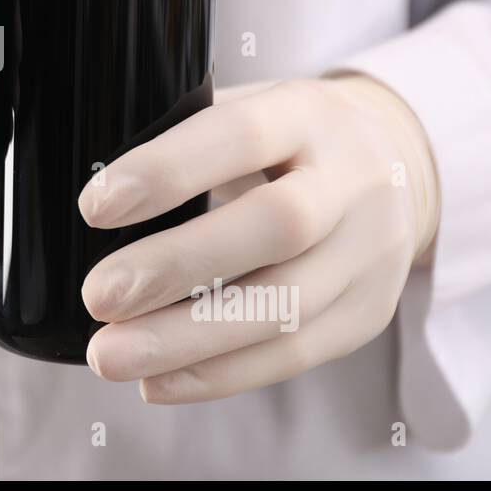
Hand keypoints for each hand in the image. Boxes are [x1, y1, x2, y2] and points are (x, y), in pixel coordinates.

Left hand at [78, 76, 439, 402]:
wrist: (399, 168)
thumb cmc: (286, 141)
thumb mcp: (249, 109)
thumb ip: (184, 138)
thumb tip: (90, 189)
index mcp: (307, 112)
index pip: (240, 135)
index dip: (168, 171)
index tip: (94, 207)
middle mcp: (352, 179)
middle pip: (277, 227)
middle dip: (178, 266)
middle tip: (98, 295)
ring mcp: (370, 250)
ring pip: (287, 306)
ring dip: (188, 341)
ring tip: (111, 355)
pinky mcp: (368, 311)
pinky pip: (295, 354)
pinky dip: (218, 375)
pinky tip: (156, 381)